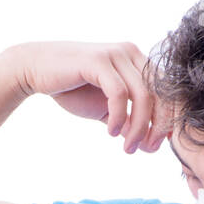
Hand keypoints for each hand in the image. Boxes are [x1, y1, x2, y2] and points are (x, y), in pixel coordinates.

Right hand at [4, 41, 171, 153]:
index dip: (169, 118)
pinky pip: (120, 93)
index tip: (160, 144)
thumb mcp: (106, 110)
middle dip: (158, 125)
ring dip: (139, 127)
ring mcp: (116, 54)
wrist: (35, 70)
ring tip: (128, 147)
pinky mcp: (99, 61)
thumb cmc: (72, 88)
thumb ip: (128, 123)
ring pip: (143, 95)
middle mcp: (131, 53)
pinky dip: (119, 116)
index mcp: (138, 62)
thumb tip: (150, 146)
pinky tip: (110, 132)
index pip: (167, 90)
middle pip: (161, 93)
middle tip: (147, 149)